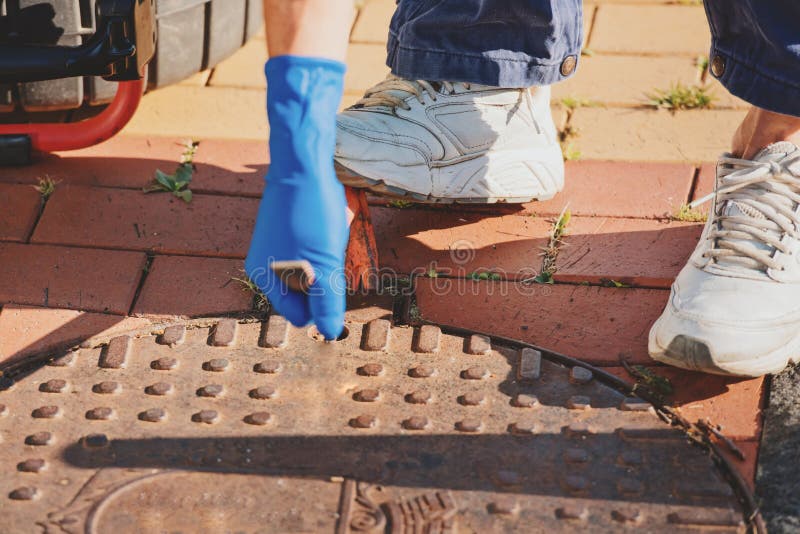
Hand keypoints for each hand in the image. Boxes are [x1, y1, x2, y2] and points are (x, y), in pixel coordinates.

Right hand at [244, 56, 347, 339]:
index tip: (341, 292)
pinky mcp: (289, 225)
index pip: (297, 314)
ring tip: (335, 240)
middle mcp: (265, 262)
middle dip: (325, 282)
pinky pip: (312, 248)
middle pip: (304, 293)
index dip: (321, 309)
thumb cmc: (311, 214)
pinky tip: (333, 227)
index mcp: (264, 277)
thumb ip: (327, 302)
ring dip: (328, 262)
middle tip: (337, 259)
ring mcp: (275, 242)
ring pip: (311, 269)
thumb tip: (330, 335)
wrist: (303, 160)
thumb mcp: (324, 265)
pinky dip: (326, 243)